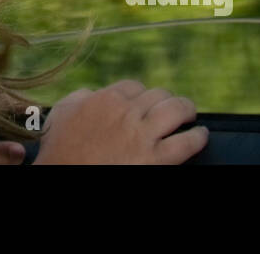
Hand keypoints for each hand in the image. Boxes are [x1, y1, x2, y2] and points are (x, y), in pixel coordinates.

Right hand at [31, 80, 207, 163]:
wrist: (62, 172)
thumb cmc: (59, 149)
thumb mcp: (63, 111)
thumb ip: (81, 97)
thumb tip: (93, 93)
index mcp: (106, 99)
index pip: (133, 86)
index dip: (140, 95)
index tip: (143, 103)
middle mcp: (127, 112)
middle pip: (157, 94)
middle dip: (164, 100)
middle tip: (170, 108)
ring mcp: (143, 134)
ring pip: (176, 109)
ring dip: (185, 109)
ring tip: (190, 115)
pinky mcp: (156, 159)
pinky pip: (187, 142)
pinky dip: (198, 137)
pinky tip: (200, 136)